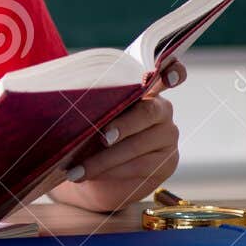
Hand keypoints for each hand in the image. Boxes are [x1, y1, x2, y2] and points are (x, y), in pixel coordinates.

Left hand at [53, 58, 185, 212]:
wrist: (92, 172)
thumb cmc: (86, 135)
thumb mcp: (85, 116)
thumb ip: (91, 104)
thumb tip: (73, 99)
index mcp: (141, 89)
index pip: (168, 73)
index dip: (173, 71)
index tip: (168, 76)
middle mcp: (160, 109)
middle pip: (148, 112)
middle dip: (122, 126)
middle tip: (101, 138)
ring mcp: (167, 135)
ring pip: (138, 145)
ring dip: (105, 159)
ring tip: (77, 169)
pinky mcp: (166, 162)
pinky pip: (140, 166)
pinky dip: (113, 171)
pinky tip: (92, 174)